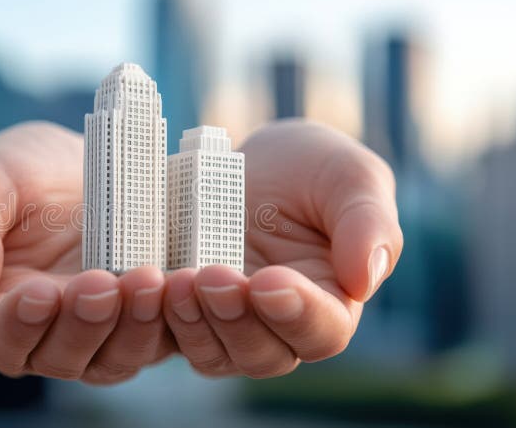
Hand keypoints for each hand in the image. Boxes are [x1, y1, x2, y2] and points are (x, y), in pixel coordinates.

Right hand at [0, 122, 174, 383]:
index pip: (4, 339)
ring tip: (146, 280)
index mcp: (1, 310)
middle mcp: (55, 333)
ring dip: (133, 326)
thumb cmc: (25, 172)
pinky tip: (183, 282)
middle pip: (65, 356)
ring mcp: (109, 329)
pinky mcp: (155, 315)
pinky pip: (169, 334)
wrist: (94, 157)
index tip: (39, 293)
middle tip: (101, 282)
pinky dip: (176, 316)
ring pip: (119, 356)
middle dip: (84, 324)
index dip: (19, 324)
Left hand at [162, 120, 402, 377]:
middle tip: (213, 275)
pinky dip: (152, 319)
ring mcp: (224, 323)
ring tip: (177, 280)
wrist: (250, 161)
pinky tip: (146, 283)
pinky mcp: (180, 310)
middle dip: (236, 319)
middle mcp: (276, 327)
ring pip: (211, 353)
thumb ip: (369, 224)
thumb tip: (367, 278)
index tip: (269, 281)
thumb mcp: (351, 178)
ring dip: (192, 324)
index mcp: (329, 304)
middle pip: (261, 353)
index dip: (297, 314)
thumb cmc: (313, 171)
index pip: (322, 332)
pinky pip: (164, 335)